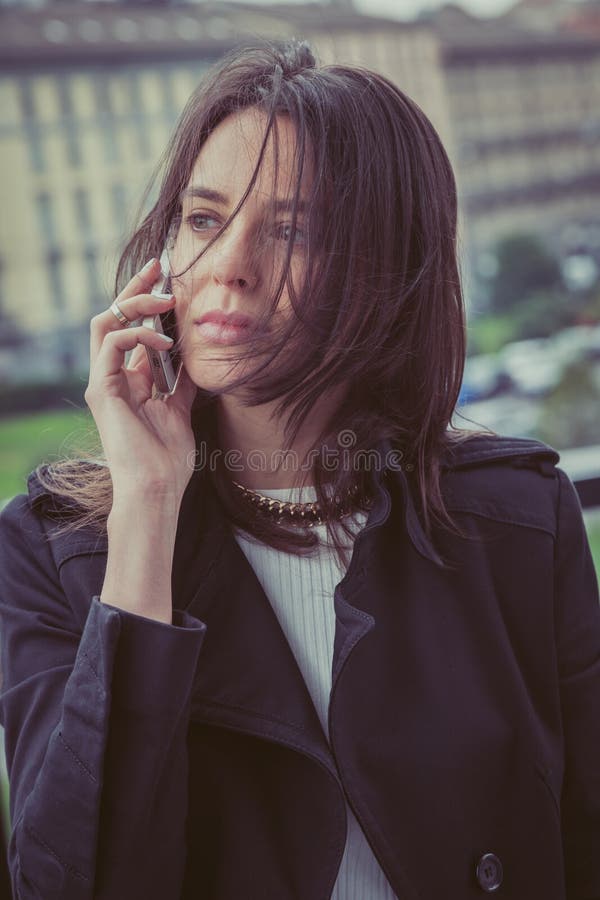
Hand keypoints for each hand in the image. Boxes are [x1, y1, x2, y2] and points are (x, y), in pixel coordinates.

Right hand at [85, 259, 197, 505]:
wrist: (156, 487)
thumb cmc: (168, 458)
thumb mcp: (181, 409)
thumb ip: (181, 381)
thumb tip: (194, 358)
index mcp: (130, 380)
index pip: (133, 329)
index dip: (149, 303)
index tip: (171, 280)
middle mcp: (113, 377)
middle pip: (114, 317)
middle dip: (136, 288)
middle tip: (159, 266)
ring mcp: (104, 382)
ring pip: (106, 321)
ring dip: (135, 304)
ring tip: (166, 300)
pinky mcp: (101, 389)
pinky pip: (111, 343)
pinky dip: (138, 335)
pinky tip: (164, 341)